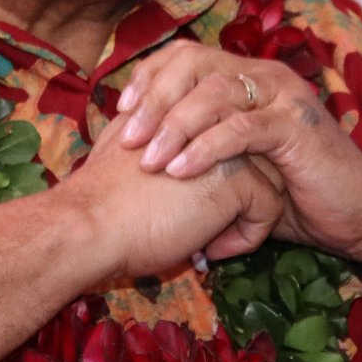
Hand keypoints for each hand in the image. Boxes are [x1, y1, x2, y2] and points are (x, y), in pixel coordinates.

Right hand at [54, 98, 282, 277]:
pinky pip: (269, 209)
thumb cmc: (99, 199)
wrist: (91, 225)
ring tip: (209, 240)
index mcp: (186, 112)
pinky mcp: (239, 178)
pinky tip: (210, 249)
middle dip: (243, 195)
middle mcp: (212, 120)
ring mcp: (229, 146)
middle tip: (207, 230)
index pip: (231, 138)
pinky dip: (248, 237)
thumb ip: (154, 138)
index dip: (222, 175)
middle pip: (257, 155)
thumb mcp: (126, 148)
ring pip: (271, 180)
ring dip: (247, 217)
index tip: (193, 210)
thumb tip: (171, 156)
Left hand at [114, 40, 361, 262]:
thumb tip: (138, 161)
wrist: (357, 217)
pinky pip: (241, 128)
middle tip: (126, 137)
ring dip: (174, 125)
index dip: (148, 79)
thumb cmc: (294, 194)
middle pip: (192, 65)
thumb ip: (198, 152)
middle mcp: (263, 76)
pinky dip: (206, 148)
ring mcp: (282, 98)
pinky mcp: (295, 127)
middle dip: (153, 99)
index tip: (119, 114)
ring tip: (147, 158)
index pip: (184, 56)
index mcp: (246, 77)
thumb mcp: (237, 167)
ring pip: (213, 93)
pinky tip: (180, 170)